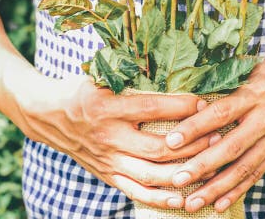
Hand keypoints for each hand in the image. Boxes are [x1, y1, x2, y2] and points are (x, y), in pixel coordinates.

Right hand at [6, 70, 217, 209]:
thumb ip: (134, 76)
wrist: (47, 115)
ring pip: (150, 174)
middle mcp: (108, 136)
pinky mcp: (107, 175)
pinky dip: (161, 199)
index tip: (206, 102)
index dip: (181, 107)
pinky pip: (136, 193)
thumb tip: (175, 65)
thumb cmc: (82, 89)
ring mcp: (107, 160)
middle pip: (156, 147)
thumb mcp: (103, 75)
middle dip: (191, 145)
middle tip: (217, 137)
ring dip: (183, 173)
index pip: (150, 108)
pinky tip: (184, 198)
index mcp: (107, 106)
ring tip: (209, 166)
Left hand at [162, 36, 264, 212]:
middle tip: (176, 179)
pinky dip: (238, 190)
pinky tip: (219, 204)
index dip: (195, 127)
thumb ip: (231, 82)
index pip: (222, 113)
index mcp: (258, 93)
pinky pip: (257, 173)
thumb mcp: (259, 65)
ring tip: (192, 201)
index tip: (171, 139)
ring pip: (243, 167)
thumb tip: (197, 93)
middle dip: (201, 165)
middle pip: (230, 147)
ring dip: (216, 187)